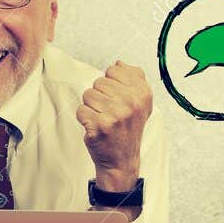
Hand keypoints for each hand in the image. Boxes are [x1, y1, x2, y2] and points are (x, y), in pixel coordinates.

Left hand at [77, 60, 150, 191]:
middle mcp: (132, 102)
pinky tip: (96, 127)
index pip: (114, 70)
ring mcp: (116, 114)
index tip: (118, 99)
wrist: (122, 159)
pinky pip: (81, 110)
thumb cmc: (128, 128)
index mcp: (142, 93)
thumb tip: (118, 63)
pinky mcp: (100, 125)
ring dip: (91, 107)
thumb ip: (133, 78)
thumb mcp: (141, 102)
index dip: (111, 84)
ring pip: (88, 95)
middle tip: (110, 112)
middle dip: (100, 96)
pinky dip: (84, 119)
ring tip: (103, 119)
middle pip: (99, 82)